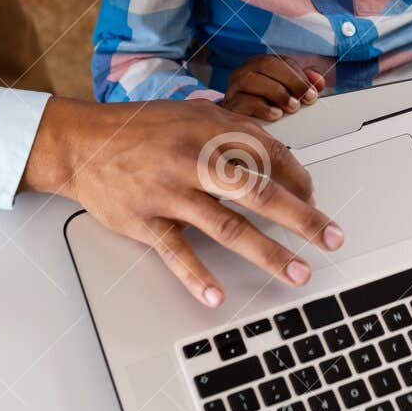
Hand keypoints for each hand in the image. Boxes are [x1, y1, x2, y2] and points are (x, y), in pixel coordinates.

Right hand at [20, 98, 343, 306]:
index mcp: (211, 131)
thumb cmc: (139, 130)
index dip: (300, 181)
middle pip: (260, 192)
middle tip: (331, 238)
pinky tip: (218, 296)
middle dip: (302, 218)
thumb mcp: (190, 114)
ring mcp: (170, 192)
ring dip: (267, 252)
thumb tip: (275, 151)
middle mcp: (194, 160)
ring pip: (227, 226)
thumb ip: (231, 130)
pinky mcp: (144, 220)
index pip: (272, 156)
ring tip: (296, 272)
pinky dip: (198, 276)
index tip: (316, 201)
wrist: (80, 143)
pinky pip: (177, 252)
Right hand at [222, 55, 325, 120]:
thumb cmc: (264, 106)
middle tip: (306, 98)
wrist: (236, 125)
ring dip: (278, 93)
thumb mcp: (287, 94)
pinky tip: (276, 114)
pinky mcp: (229, 103)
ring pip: (253, 79)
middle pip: (267, 64)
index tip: (313, 92)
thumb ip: (303, 85)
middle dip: (291, 81)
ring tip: (292, 107)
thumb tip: (319, 80)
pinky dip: (262, 107)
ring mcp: (235, 86)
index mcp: (260, 64)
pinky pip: (243, 100)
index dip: (300, 75)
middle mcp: (246, 70)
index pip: (281, 61)